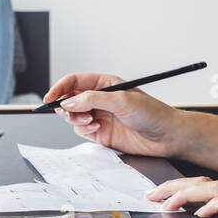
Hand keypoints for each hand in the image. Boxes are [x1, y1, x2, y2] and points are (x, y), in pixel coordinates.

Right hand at [42, 72, 184, 157]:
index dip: (59, 88)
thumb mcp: (122, 100)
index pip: (74, 81)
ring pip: (73, 116)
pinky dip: (83, 130)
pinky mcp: (101, 133)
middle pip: (69, 99)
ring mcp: (99, 116)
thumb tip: (69, 101)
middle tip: (71, 112)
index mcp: (104, 84)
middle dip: (66, 106)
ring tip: (90, 122)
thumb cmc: (152, 113)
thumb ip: (92, 99)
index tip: (49, 98)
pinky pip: (81, 130)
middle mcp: (100, 99)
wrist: (167, 136)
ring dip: (76, 119)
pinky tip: (96, 129)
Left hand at [146, 176, 217, 217]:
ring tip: (168, 204)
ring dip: (188, 193)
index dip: (177, 188)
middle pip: (204, 183)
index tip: (156, 196)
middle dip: (175, 186)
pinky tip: (199, 215)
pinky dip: (214, 207)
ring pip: (216, 188)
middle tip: (153, 195)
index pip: (201, 188)